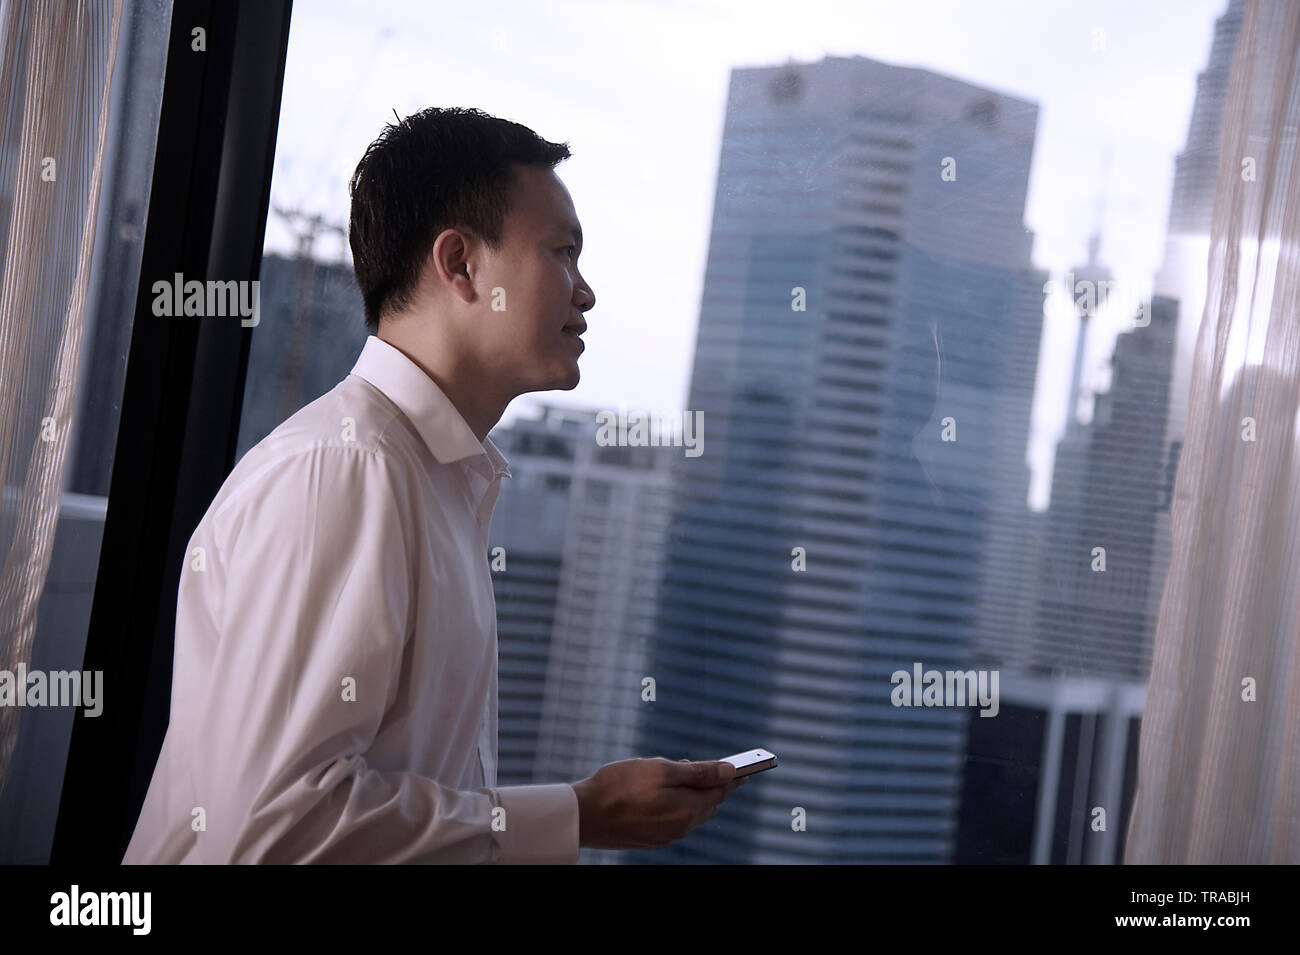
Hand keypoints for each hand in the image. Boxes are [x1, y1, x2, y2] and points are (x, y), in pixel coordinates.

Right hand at [571, 757, 747, 849]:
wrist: (584, 815)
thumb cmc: (619, 786)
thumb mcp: (661, 770)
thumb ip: (698, 772)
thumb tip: (729, 771)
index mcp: (687, 810)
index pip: (719, 791)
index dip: (732, 777)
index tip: (747, 769)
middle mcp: (680, 828)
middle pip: (707, 803)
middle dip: (710, 784)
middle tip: (707, 766)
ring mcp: (665, 836)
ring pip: (690, 812)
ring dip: (692, 794)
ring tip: (679, 774)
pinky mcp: (651, 838)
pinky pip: (674, 819)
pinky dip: (676, 804)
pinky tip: (662, 792)